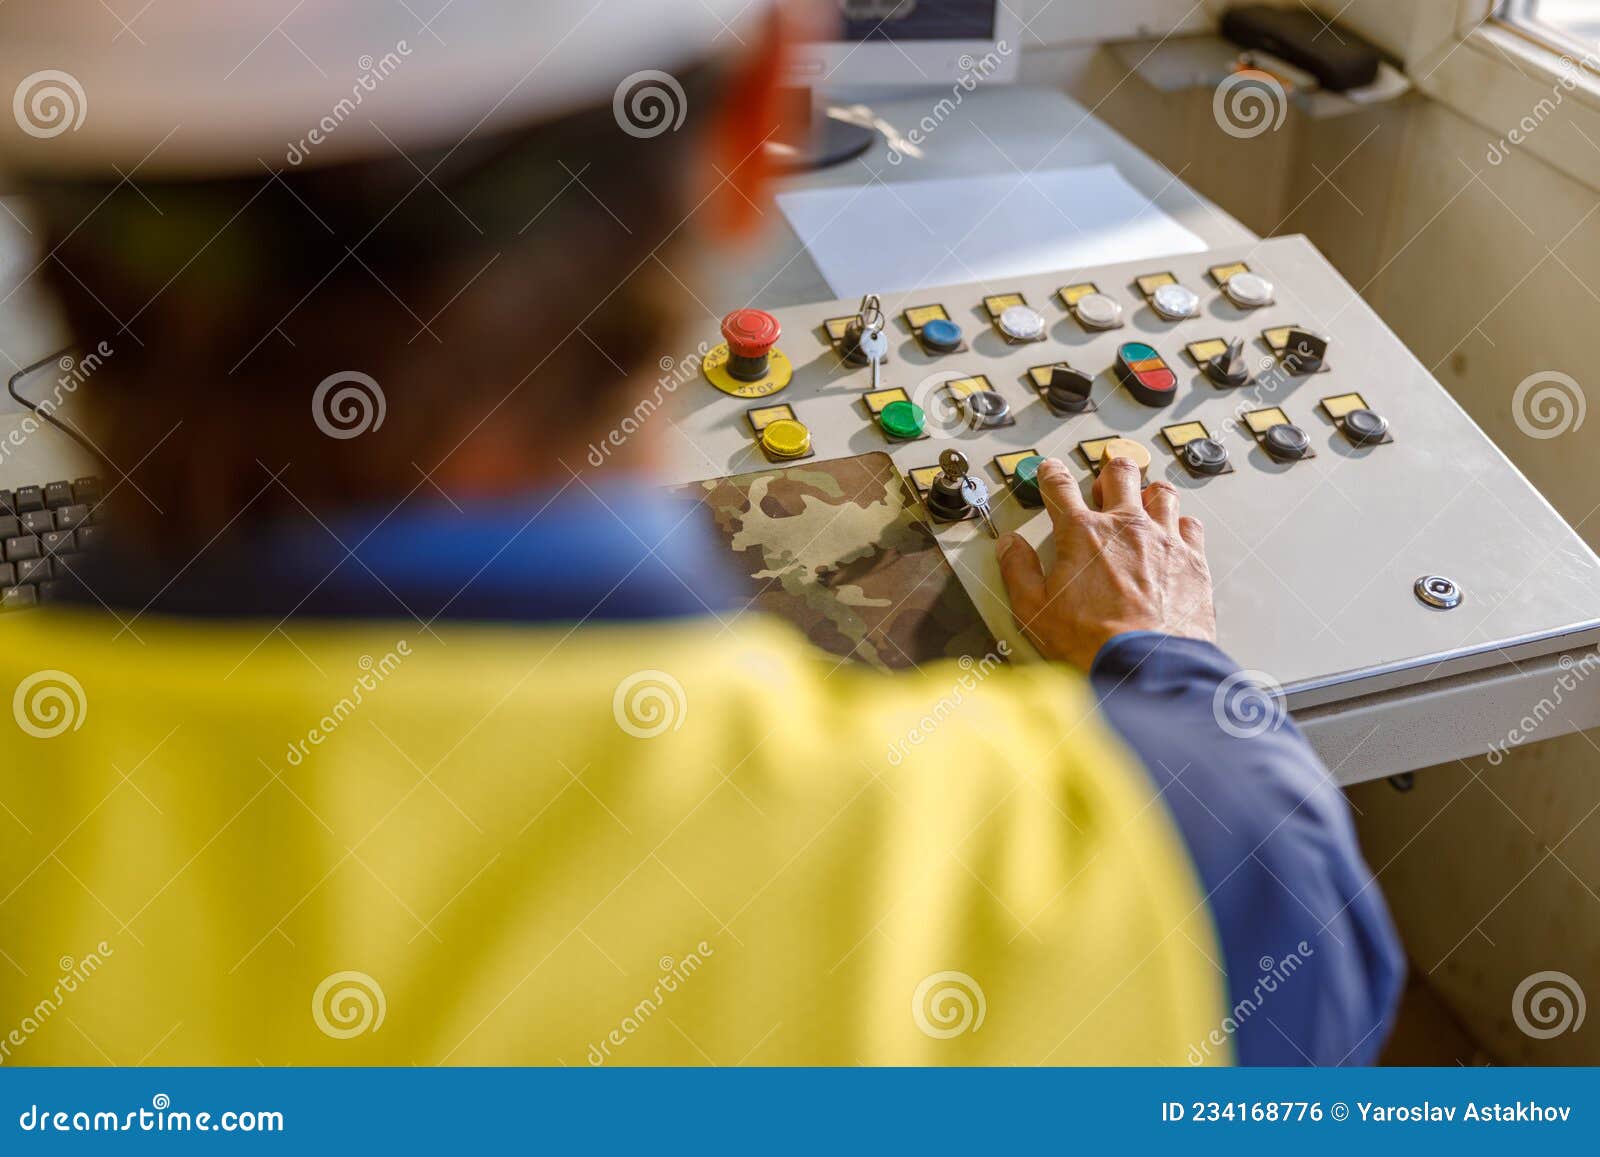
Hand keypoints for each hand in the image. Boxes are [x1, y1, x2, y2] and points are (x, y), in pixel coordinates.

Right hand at [995, 457, 1215, 669]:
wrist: (1148, 667)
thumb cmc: (1094, 643)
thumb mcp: (1034, 609)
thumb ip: (1019, 570)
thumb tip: (1010, 547)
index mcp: (1081, 533)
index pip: (1060, 487)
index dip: (1051, 474)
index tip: (1051, 472)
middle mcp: (1125, 527)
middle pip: (1119, 473)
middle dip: (1108, 473)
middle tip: (1103, 485)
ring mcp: (1163, 540)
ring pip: (1160, 492)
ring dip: (1148, 493)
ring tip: (1142, 501)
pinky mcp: (1192, 560)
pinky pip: (1190, 525)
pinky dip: (1181, 524)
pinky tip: (1175, 532)